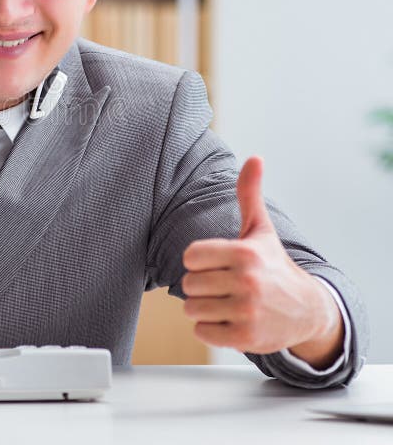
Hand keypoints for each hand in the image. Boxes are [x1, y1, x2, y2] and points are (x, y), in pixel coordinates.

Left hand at [182, 156, 343, 365]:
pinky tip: (230, 320)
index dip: (199, 260)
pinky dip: (211, 328)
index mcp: (244, 253)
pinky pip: (202, 332)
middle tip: (223, 285)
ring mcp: (247, 311)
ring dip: (205, 308)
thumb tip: (254, 158)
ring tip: (227, 302)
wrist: (307, 310)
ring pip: (193, 309)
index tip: (216, 263)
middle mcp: (247, 282)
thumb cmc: (274, 265)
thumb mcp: (261, 229)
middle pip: (189, 284)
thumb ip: (250, 194)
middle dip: (202, 285)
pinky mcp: (246, 338)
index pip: (190, 256)